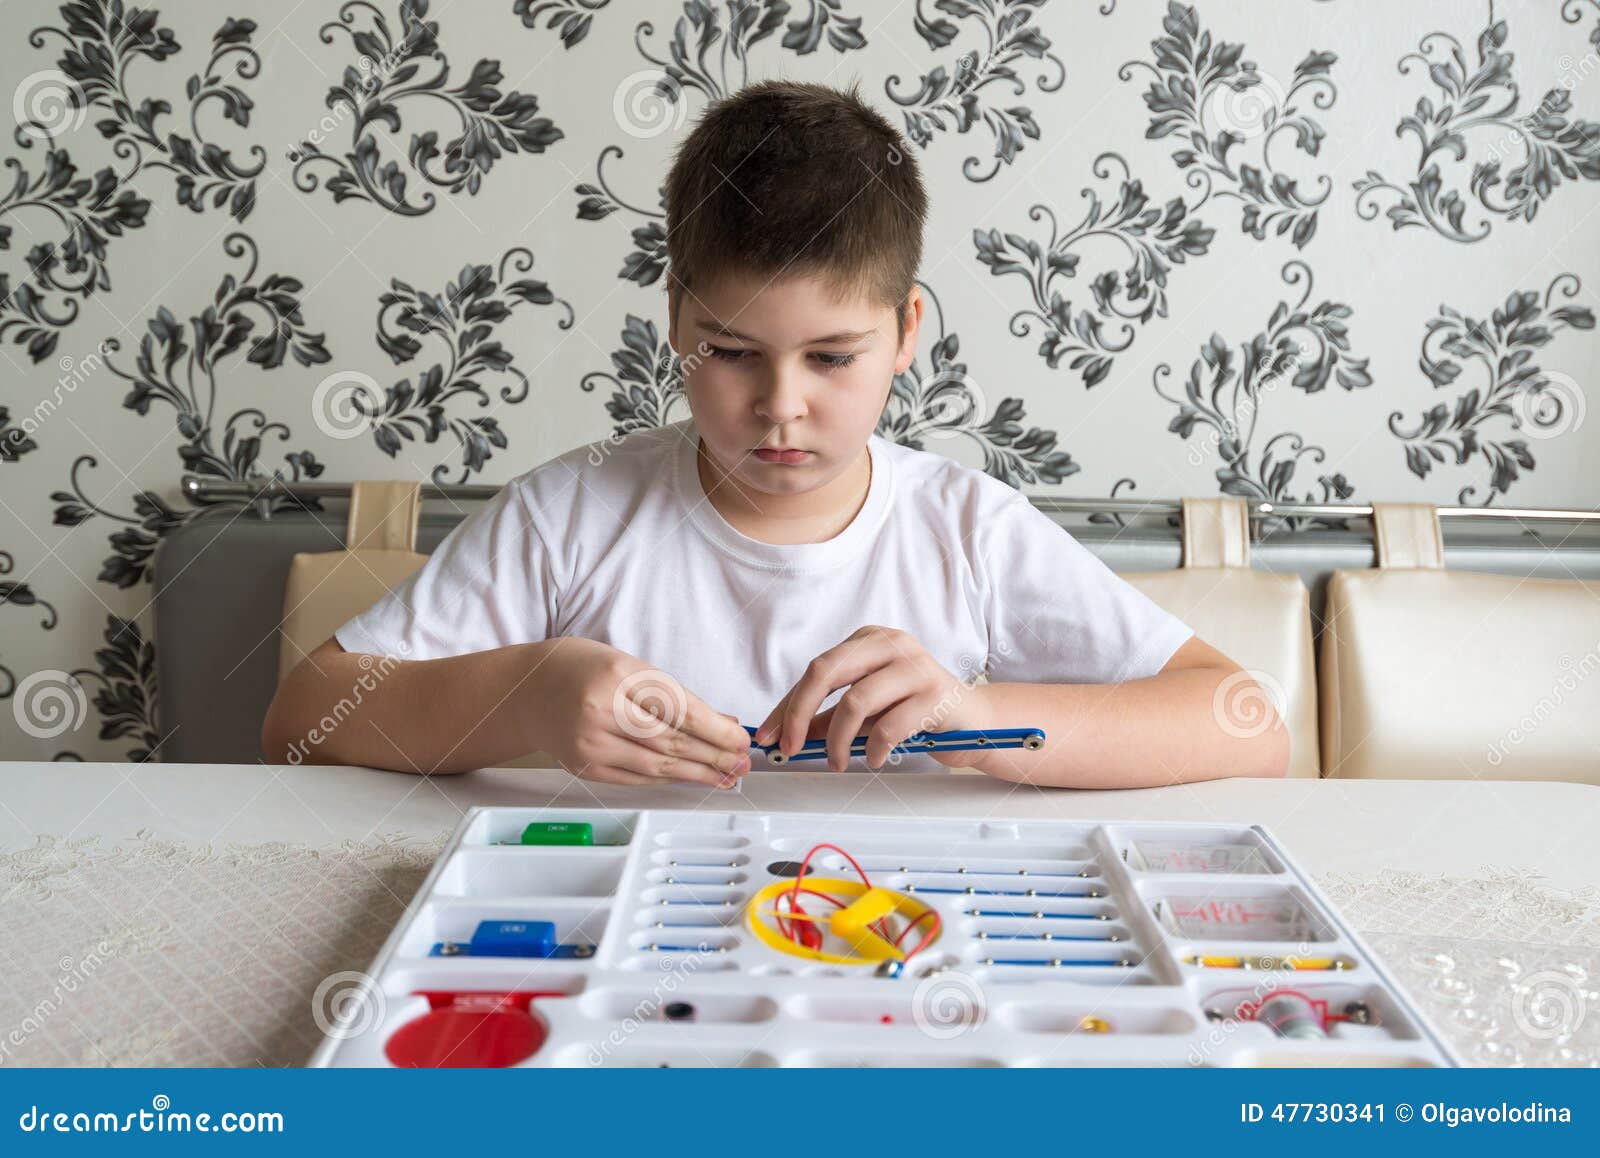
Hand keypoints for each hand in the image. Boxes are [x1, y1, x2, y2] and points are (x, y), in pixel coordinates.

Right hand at [529, 637, 751, 788]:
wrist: (528, 690)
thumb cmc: (582, 669)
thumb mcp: (630, 665)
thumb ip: (673, 695)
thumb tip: (722, 723)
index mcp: (617, 676)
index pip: (679, 710)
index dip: (716, 731)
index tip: (740, 740)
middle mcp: (601, 712)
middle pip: (672, 742)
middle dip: (714, 756)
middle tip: (742, 764)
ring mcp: (590, 744)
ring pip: (657, 767)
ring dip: (698, 774)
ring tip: (726, 777)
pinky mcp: (585, 767)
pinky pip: (637, 779)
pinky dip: (668, 780)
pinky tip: (691, 779)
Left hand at [753, 626, 994, 770]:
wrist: (973, 721)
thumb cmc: (916, 712)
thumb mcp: (867, 713)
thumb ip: (829, 719)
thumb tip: (786, 734)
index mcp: (868, 641)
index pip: (816, 670)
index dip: (787, 706)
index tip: (768, 736)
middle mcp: (890, 643)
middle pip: (826, 671)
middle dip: (799, 714)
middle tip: (790, 748)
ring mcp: (915, 665)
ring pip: (855, 701)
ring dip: (839, 741)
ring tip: (839, 762)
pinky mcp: (935, 693)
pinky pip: (889, 726)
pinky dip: (875, 749)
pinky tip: (876, 759)